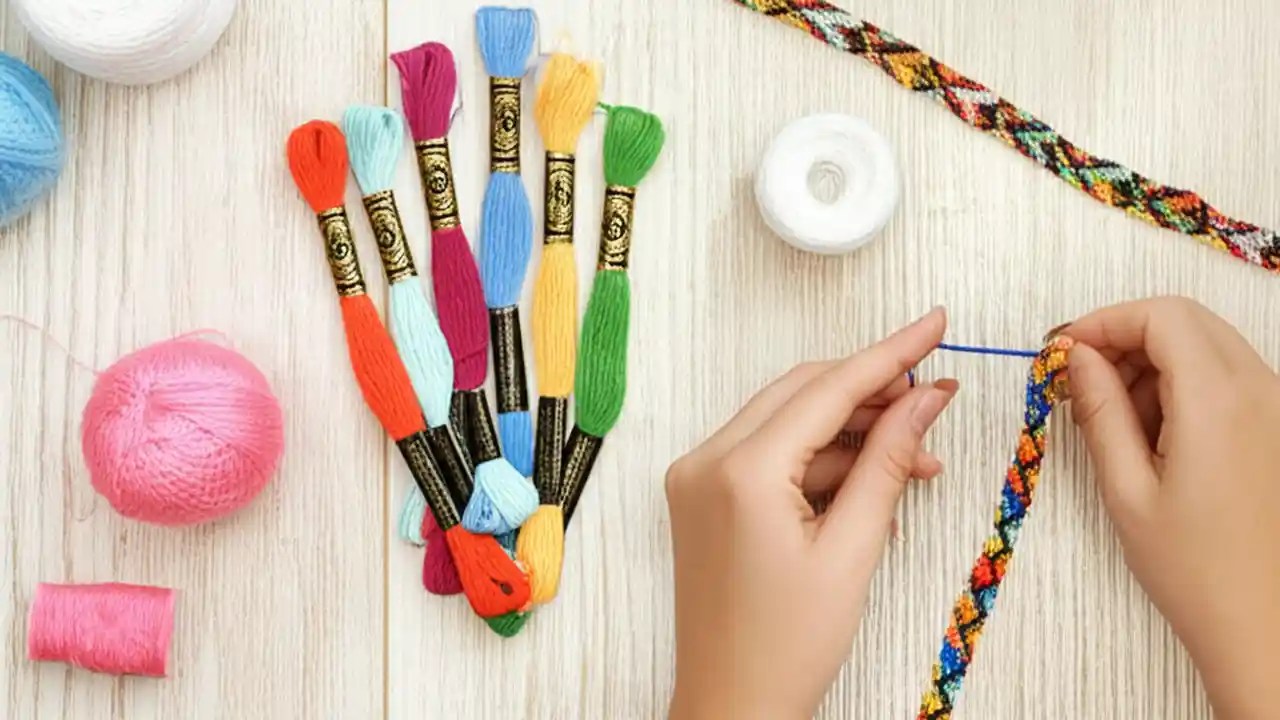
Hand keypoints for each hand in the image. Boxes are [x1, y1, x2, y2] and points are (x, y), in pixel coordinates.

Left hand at [665, 308, 956, 718]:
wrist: (731, 706)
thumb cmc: (788, 646)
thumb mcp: (853, 550)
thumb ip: (887, 463)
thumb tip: (925, 399)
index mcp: (740, 470)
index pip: (828, 388)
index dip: (890, 353)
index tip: (935, 321)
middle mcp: (706, 460)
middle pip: (803, 393)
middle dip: (872, 392)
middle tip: (933, 398)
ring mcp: (697, 477)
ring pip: (787, 422)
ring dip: (851, 433)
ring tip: (917, 461)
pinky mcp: (702, 497)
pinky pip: (769, 455)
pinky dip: (820, 463)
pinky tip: (871, 486)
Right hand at [1065, 297, 1279, 719]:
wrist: (1265, 625)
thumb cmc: (1191, 568)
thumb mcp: (1127, 489)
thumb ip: (1100, 411)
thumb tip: (1076, 357)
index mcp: (1218, 400)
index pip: (1160, 316)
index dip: (1104, 321)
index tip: (1062, 353)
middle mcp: (1259, 389)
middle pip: (1185, 321)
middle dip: (1125, 337)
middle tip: (1078, 384)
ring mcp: (1274, 407)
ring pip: (1206, 345)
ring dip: (1152, 362)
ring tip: (1111, 419)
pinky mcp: (1277, 427)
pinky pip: (1226, 376)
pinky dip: (1182, 384)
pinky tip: (1153, 434)